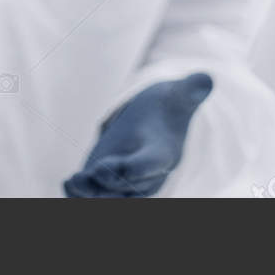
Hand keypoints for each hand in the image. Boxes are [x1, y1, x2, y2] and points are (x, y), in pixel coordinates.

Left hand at [63, 73, 212, 197]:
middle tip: (88, 175)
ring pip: (109, 196)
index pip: (148, 167)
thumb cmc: (169, 106)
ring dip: (90, 193)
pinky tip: (68, 184)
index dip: (128, 170)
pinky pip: (95, 194)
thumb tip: (207, 77)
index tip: (103, 167)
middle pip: (126, 188)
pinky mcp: (108, 181)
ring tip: (72, 182)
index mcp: (163, 155)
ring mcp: (125, 182)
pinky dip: (80, 194)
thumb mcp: (180, 95)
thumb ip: (191, 90)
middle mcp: (145, 176)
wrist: (158, 120)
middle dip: (106, 185)